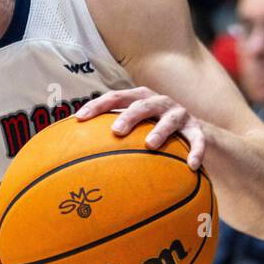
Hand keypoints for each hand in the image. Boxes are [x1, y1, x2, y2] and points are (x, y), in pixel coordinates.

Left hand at [75, 87, 206, 169]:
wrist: (187, 126)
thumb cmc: (146, 126)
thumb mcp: (128, 122)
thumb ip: (103, 129)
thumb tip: (66, 144)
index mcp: (138, 97)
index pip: (114, 97)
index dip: (96, 105)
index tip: (79, 119)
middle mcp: (158, 101)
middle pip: (141, 105)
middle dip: (128, 116)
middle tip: (116, 131)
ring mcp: (178, 114)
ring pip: (169, 119)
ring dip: (160, 131)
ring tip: (150, 144)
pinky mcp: (195, 128)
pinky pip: (197, 140)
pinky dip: (196, 151)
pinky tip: (191, 165)